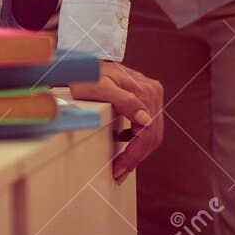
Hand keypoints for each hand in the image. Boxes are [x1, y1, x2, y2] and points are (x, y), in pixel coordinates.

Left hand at [68, 60, 163, 183]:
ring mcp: (150, 95)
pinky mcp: (144, 98)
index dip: (134, 155)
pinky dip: (137, 138)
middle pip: (152, 135)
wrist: (82, 62)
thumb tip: (146, 119)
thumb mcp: (99, 87)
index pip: (147, 132)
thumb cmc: (86, 73)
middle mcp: (153, 92)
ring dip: (138, 151)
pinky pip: (146, 124)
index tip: (119, 169)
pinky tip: (124, 142)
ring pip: (151, 132)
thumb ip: (123, 101)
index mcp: (145, 91)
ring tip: (122, 165)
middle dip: (136, 157)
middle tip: (119, 173)